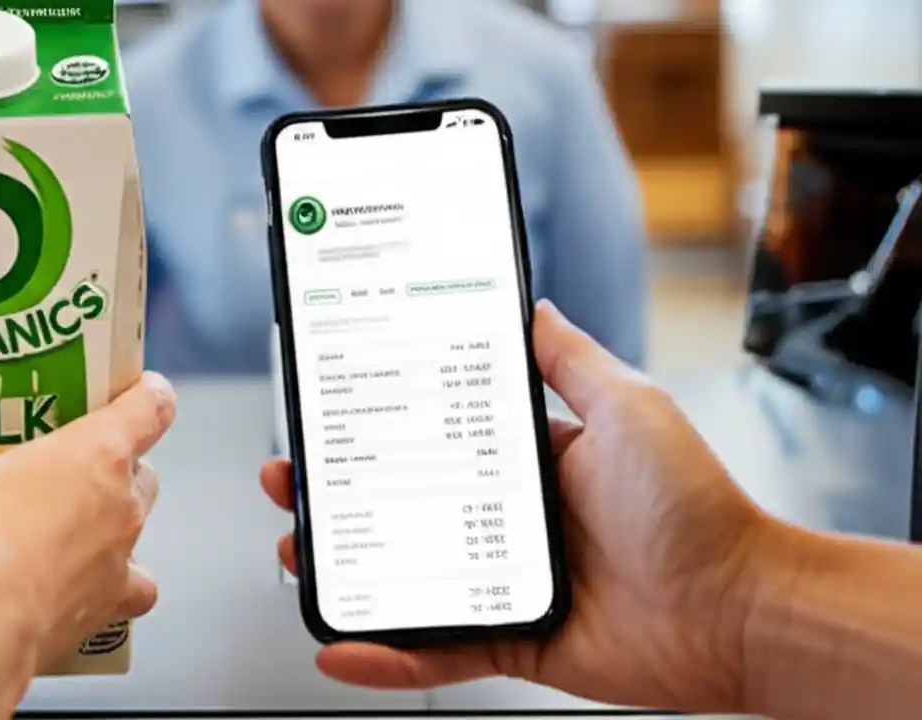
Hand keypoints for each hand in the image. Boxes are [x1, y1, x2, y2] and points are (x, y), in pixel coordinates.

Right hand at [0, 372, 176, 670]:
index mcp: (94, 451)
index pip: (150, 408)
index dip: (149, 395)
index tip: (141, 389)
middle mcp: (120, 503)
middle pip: (143, 473)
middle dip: (117, 469)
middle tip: (74, 468)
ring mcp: (119, 558)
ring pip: (140, 530)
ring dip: (115, 527)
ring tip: (77, 529)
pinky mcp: (106, 607)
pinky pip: (132, 595)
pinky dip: (117, 592)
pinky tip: (88, 592)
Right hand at [261, 302, 778, 712]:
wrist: (741, 608)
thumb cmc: (694, 503)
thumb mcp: (627, 405)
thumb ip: (570, 360)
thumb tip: (533, 306)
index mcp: (528, 462)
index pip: (432, 438)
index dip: (376, 428)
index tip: (330, 412)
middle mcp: (508, 520)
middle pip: (400, 506)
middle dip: (337, 496)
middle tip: (291, 480)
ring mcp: (505, 582)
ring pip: (402, 577)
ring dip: (343, 571)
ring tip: (298, 553)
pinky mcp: (513, 639)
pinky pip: (436, 650)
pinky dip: (384, 655)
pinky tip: (339, 646)